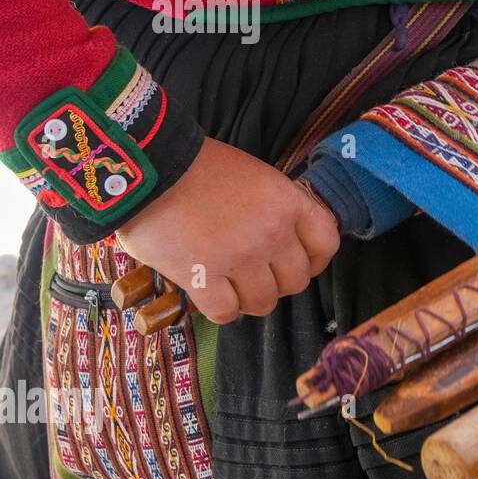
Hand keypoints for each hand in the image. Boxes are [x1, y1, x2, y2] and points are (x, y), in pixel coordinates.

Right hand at [116, 138, 339, 323]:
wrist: (149, 166)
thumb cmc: (200, 167)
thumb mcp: (256, 177)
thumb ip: (278, 209)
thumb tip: (287, 242)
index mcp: (288, 203)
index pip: (326, 244)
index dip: (314, 258)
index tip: (296, 260)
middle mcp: (272, 233)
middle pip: (295, 281)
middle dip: (277, 281)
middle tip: (254, 272)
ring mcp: (239, 258)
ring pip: (264, 302)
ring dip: (248, 298)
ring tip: (230, 283)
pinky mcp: (203, 278)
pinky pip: (226, 313)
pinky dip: (220, 309)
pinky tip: (209, 291)